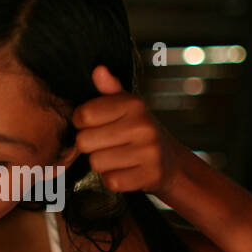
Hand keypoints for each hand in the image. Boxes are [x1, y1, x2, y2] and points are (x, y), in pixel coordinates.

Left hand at [72, 65, 181, 197]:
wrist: (170, 161)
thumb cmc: (139, 131)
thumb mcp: (127, 106)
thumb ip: (109, 89)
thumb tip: (98, 70)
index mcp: (133, 105)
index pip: (84, 115)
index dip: (81, 122)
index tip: (92, 125)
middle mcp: (142, 126)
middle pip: (85, 141)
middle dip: (90, 146)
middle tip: (106, 144)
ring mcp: (148, 151)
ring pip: (96, 163)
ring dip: (101, 163)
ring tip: (116, 156)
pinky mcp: (149, 175)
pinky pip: (111, 181)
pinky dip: (113, 179)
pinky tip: (124, 170)